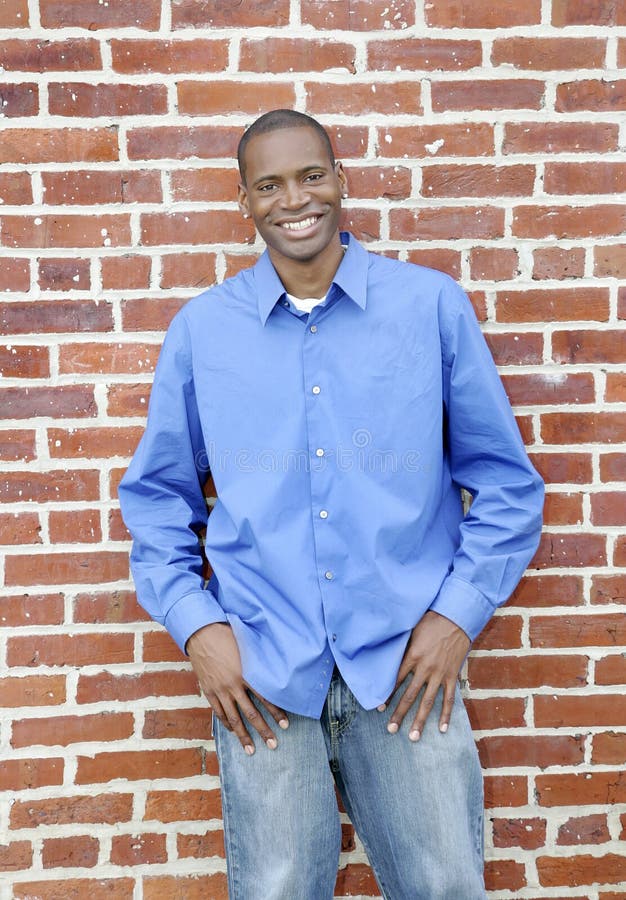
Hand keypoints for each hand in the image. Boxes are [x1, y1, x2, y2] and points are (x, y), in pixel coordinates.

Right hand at [186, 622, 288, 754]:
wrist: (201, 633)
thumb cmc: (227, 635)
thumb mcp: (248, 646)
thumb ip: (259, 662)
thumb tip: (275, 671)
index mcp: (246, 674)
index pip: (266, 698)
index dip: (277, 712)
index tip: (286, 725)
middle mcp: (233, 685)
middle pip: (251, 713)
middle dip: (264, 730)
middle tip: (274, 744)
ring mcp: (220, 690)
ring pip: (234, 718)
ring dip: (243, 735)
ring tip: (251, 750)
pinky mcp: (209, 690)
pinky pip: (219, 712)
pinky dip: (226, 723)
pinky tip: (233, 731)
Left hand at [382, 611, 469, 740]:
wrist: (457, 617)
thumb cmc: (432, 620)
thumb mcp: (412, 630)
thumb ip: (402, 646)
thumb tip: (387, 655)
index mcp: (412, 656)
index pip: (395, 680)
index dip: (386, 694)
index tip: (378, 707)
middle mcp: (425, 668)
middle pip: (409, 695)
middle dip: (399, 713)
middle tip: (391, 729)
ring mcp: (440, 674)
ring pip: (428, 702)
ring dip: (420, 720)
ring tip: (413, 737)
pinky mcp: (452, 675)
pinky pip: (449, 699)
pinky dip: (447, 714)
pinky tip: (443, 729)